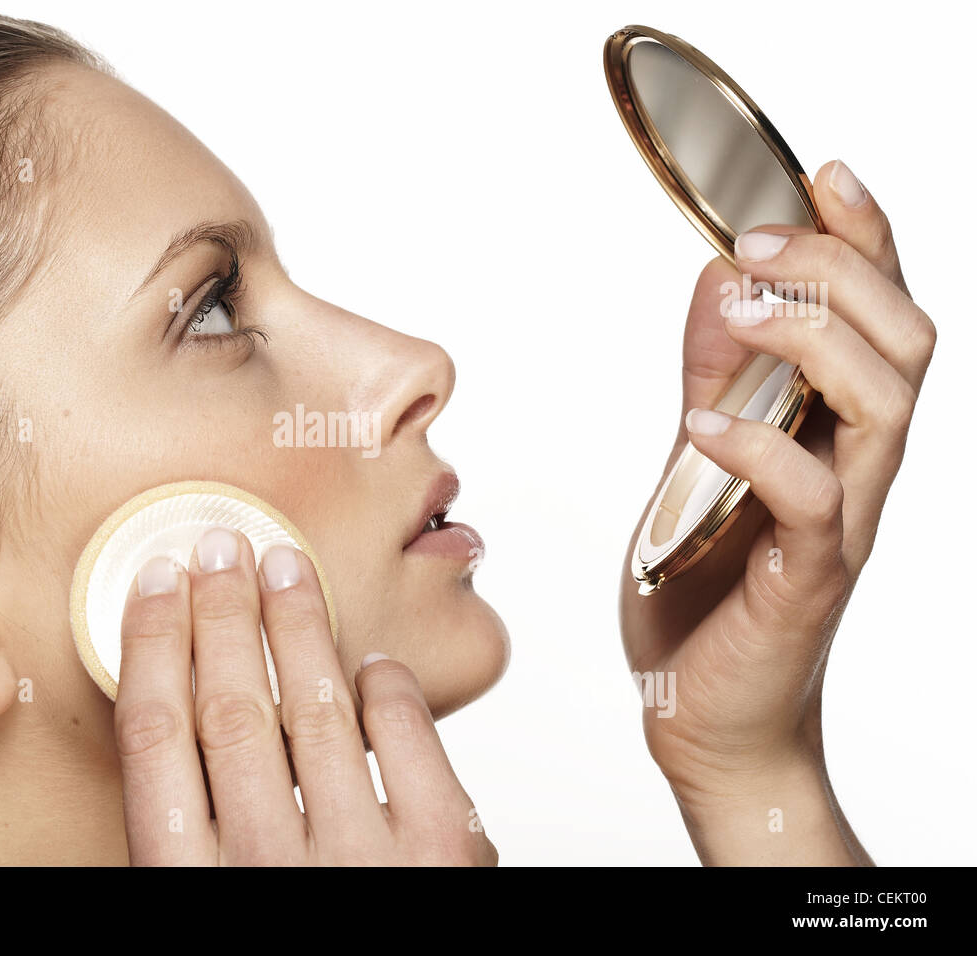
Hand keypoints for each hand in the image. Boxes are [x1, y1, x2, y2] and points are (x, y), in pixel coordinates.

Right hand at [114, 527, 496, 864]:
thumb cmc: (292, 939)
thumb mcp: (217, 900)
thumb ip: (196, 832)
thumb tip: (174, 713)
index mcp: (192, 884)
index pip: (156, 735)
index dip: (151, 643)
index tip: (155, 583)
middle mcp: (267, 868)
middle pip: (228, 705)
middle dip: (218, 612)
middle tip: (218, 548)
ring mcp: (361, 857)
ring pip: (311, 705)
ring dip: (293, 623)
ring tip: (284, 569)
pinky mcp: (444, 850)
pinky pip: (402, 734)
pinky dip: (384, 687)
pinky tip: (368, 662)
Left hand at [620, 160, 934, 863]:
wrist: (705, 716)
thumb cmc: (708, 593)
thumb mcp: (700, 462)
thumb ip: (717, 381)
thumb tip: (718, 283)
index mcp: (837, 433)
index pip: (881, 316)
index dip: (867, 238)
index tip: (822, 175)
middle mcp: (857, 469)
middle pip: (905, 340)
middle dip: (840, 269)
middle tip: (755, 244)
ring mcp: (842, 522)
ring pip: (883, 405)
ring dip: (816, 340)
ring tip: (742, 312)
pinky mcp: (808, 577)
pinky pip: (810, 497)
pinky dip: (757, 447)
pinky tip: (700, 428)